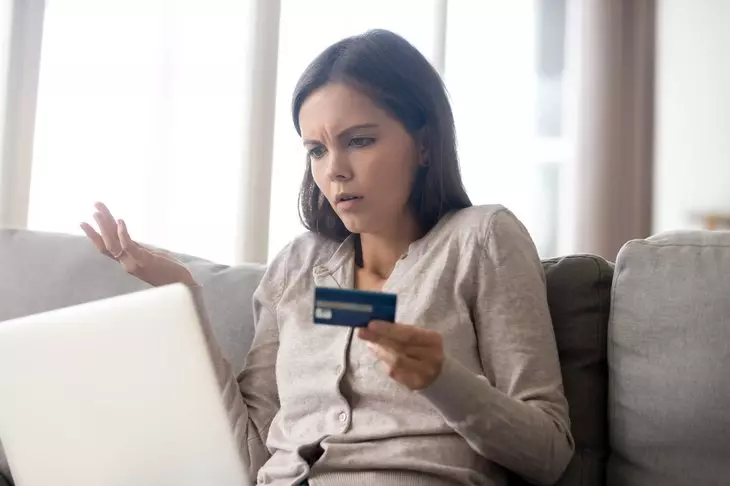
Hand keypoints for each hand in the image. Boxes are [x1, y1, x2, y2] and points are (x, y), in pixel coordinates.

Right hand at [80, 202, 196, 286]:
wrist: (182, 285)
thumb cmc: (168, 270)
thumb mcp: (149, 256)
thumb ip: (137, 249)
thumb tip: (126, 238)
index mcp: (127, 261)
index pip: (106, 247)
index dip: (94, 235)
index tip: (84, 222)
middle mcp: (127, 262)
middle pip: (107, 242)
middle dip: (99, 224)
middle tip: (94, 207)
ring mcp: (134, 262)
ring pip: (113, 243)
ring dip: (105, 226)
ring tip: (99, 211)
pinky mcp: (145, 261)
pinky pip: (130, 246)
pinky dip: (123, 234)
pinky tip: (120, 221)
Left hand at [357, 321, 443, 389]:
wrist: (438, 372)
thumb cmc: (423, 348)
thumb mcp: (417, 335)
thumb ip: (399, 330)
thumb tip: (374, 326)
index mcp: (433, 339)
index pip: (408, 334)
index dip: (388, 329)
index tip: (371, 324)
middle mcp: (432, 357)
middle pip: (400, 348)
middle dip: (379, 339)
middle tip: (362, 332)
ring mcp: (424, 373)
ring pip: (396, 361)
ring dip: (380, 351)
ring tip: (370, 342)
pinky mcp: (415, 384)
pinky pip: (394, 372)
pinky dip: (384, 361)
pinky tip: (379, 353)